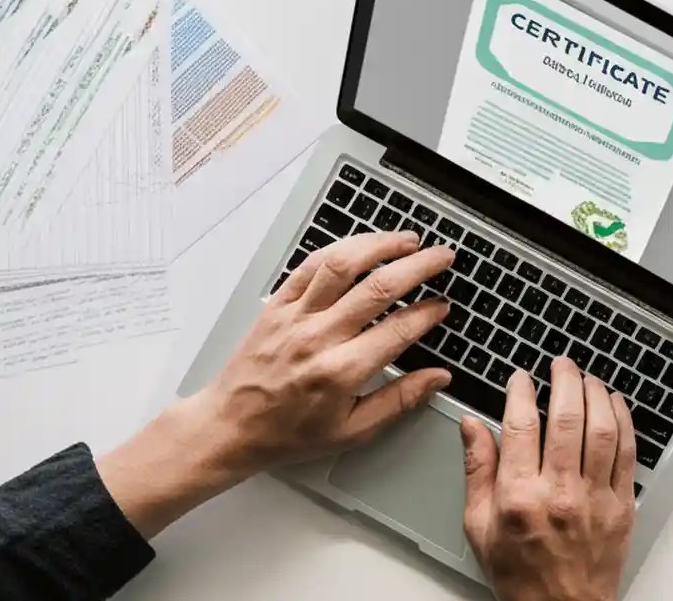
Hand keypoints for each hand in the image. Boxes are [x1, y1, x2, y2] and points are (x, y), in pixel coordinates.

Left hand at [98, 232, 454, 537]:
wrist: (229, 426)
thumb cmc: (287, 433)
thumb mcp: (353, 431)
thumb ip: (400, 401)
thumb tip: (437, 378)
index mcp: (340, 372)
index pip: (398, 329)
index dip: (428, 313)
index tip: (443, 306)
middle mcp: (318, 338)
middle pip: (378, 287)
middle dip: (418, 266)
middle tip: (442, 257)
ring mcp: (295, 316)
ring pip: (342, 264)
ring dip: (380, 245)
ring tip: (407, 240)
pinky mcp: (277, 304)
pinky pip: (311, 265)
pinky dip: (341, 248)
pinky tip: (362, 245)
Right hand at [461, 360, 636, 600]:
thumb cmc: (520, 573)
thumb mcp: (479, 526)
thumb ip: (476, 470)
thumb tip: (470, 425)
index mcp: (519, 497)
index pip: (521, 426)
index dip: (520, 392)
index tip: (521, 377)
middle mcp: (559, 494)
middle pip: (566, 418)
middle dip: (564, 380)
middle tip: (561, 364)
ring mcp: (595, 498)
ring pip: (602, 429)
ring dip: (596, 394)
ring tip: (587, 378)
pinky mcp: (622, 505)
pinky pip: (628, 452)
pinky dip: (623, 421)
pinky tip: (614, 404)